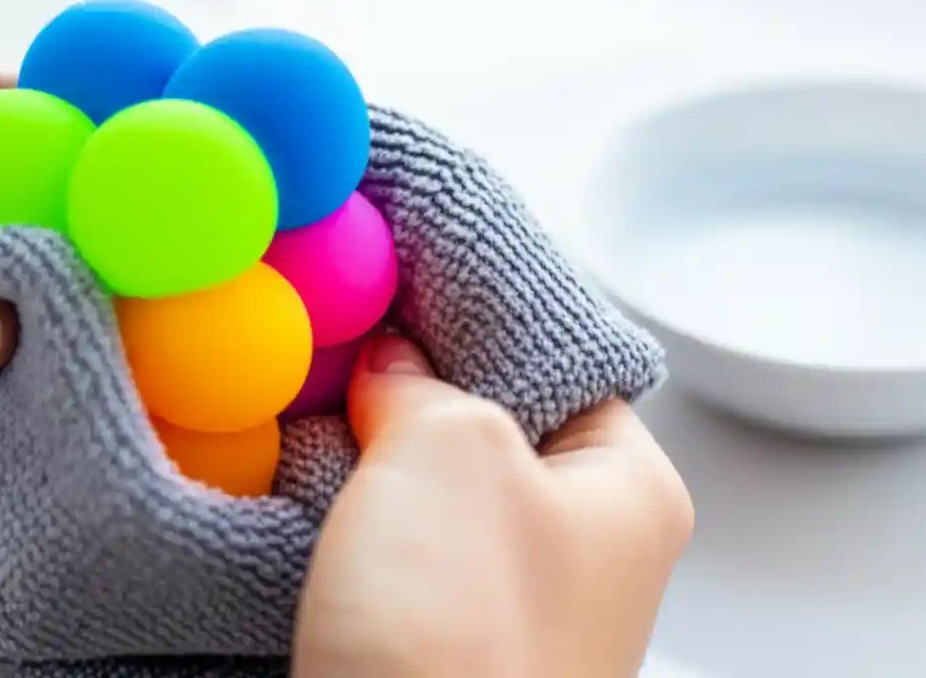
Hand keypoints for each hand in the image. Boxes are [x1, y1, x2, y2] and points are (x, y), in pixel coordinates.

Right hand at [293, 335, 693, 677]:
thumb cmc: (462, 636)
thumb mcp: (453, 451)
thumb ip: (423, 382)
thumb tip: (388, 363)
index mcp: (626, 491)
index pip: (561, 361)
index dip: (474, 319)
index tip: (399, 283)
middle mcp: (579, 550)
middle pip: (489, 424)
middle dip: (407, 386)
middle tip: (336, 339)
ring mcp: (508, 601)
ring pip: (432, 491)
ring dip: (369, 453)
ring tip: (303, 401)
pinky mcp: (439, 642)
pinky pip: (395, 553)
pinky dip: (350, 518)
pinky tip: (298, 486)